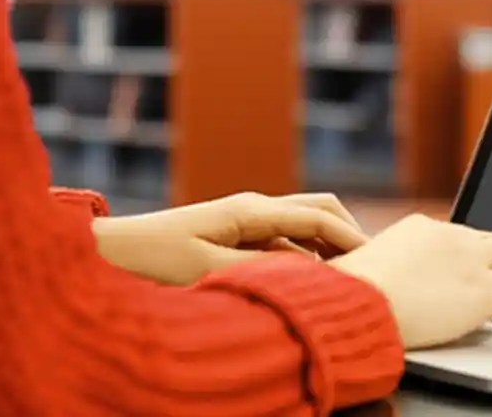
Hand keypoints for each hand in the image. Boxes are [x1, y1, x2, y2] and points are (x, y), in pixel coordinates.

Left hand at [93, 192, 368, 285]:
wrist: (112, 251)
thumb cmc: (154, 259)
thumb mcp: (212, 270)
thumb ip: (264, 269)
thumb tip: (311, 270)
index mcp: (252, 209)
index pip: (318, 218)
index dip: (352, 239)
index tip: (378, 262)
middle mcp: (254, 208)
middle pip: (319, 211)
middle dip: (349, 234)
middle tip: (373, 266)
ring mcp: (246, 221)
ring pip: (304, 228)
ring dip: (328, 248)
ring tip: (349, 278)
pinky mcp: (236, 237)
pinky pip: (284, 243)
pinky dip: (306, 258)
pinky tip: (310, 283)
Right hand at [331, 215, 491, 348]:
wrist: (351, 304)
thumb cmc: (345, 296)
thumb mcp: (361, 270)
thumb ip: (384, 272)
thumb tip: (381, 289)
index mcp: (420, 229)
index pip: (464, 237)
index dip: (479, 260)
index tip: (478, 279)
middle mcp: (450, 236)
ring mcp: (471, 259)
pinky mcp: (485, 288)